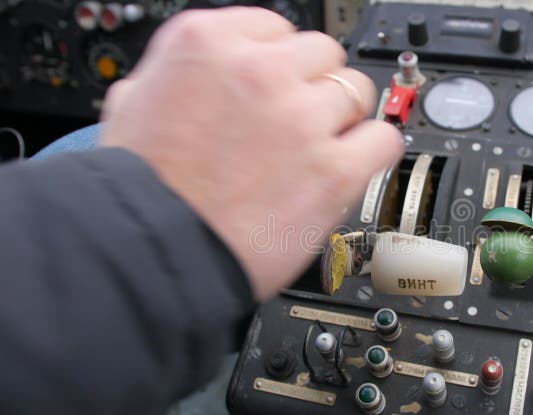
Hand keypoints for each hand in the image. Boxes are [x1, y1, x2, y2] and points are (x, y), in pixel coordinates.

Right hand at [99, 7, 403, 299]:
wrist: (151, 254)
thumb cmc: (140, 191)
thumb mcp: (133, 102)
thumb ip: (180, 74)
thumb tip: (204, 73)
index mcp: (207, 43)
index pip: (275, 28)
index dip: (278, 62)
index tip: (279, 84)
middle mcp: (259, 71)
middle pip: (321, 53)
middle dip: (312, 85)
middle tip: (298, 119)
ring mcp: (300, 119)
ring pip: (356, 90)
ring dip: (343, 117)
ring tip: (321, 146)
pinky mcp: (334, 170)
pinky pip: (383, 139)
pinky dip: (374, 151)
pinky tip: (353, 164)